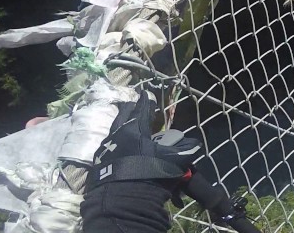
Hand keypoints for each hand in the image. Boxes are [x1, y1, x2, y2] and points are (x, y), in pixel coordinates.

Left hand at [81, 93, 201, 232]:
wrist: (123, 198)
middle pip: (122, 117)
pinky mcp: (98, 165)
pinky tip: (115, 147)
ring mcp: (106, 150)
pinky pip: (106, 148)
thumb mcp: (174, 160)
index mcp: (136, 130)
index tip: (145, 94)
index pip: (142, 111)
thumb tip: (194, 143)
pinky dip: (112, 143)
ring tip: (123, 124)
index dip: (146, 102)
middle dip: (128, 109)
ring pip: (112, 132)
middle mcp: (118, 136)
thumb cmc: (150, 173)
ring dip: (119, 126)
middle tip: (131, 104)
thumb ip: (186, 149)